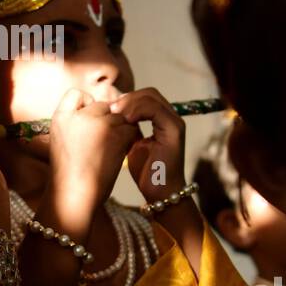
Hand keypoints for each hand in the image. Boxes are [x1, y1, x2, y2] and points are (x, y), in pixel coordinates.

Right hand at [45, 87, 137, 232]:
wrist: (74, 194)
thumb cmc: (68, 173)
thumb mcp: (60, 141)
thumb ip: (74, 123)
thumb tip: (96, 112)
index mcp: (60, 116)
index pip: (76, 94)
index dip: (86, 106)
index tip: (88, 125)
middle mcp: (78, 115)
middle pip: (102, 106)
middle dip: (107, 120)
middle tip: (102, 142)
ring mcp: (98, 123)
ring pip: (119, 116)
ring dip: (119, 130)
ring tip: (110, 150)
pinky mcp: (115, 134)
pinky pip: (130, 128)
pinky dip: (128, 139)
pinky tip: (119, 153)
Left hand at [111, 87, 187, 205]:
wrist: (161, 192)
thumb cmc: (147, 172)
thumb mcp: (132, 144)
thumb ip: (127, 128)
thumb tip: (111, 114)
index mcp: (162, 119)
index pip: (145, 96)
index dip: (127, 99)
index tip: (110, 109)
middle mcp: (171, 117)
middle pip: (149, 93)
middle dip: (127, 98)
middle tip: (111, 109)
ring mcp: (175, 122)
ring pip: (151, 98)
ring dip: (130, 103)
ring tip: (116, 113)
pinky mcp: (174, 130)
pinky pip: (155, 110)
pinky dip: (138, 111)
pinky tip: (125, 120)